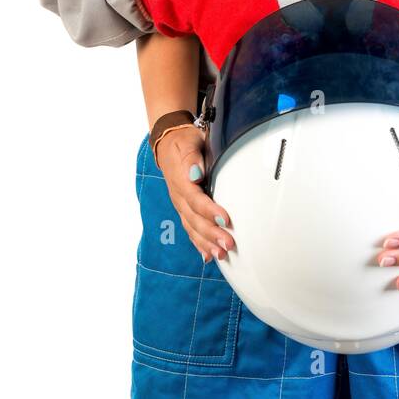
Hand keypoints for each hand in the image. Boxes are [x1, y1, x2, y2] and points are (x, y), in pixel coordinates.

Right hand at [155, 124, 237, 264]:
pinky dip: (199, 244)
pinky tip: (209, 256)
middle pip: (194, 219)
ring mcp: (180, 205)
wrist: (169, 145)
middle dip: (211, 233)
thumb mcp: (188, 142)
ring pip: (192, 228)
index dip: (209, 211)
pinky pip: (190, 230)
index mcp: (181, 180)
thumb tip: (196, 173)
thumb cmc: (184, 143)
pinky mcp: (184, 211)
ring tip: (222, 255)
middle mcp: (178, 196)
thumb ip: (192, 157)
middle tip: (229, 244)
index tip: (226, 219)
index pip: (195, 199)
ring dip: (206, 243)